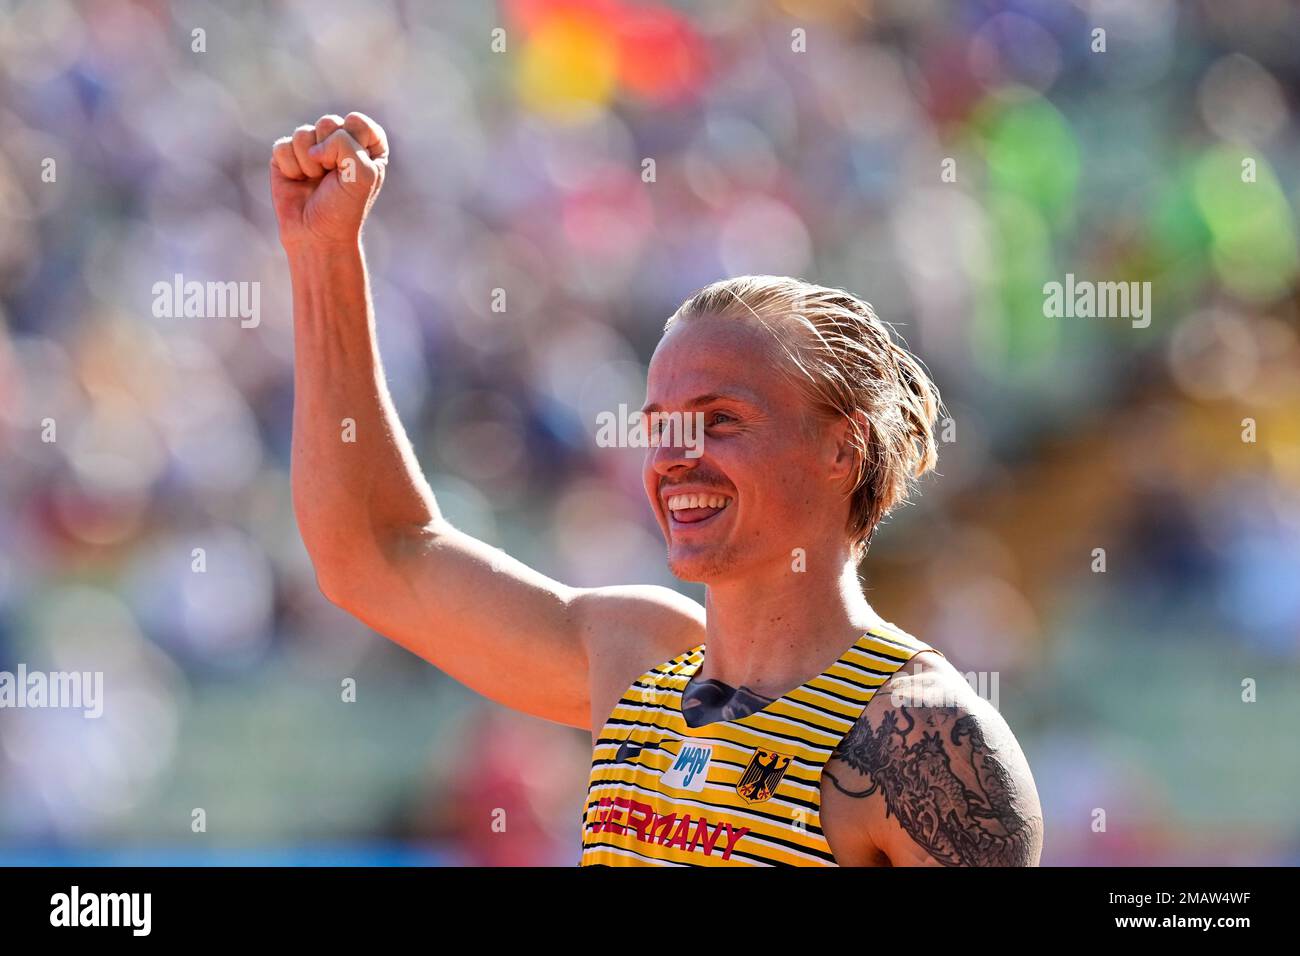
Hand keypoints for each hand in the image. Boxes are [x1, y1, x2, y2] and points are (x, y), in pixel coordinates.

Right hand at [270, 112, 387, 249]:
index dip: (354, 143)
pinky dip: (292, 167)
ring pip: (304, 133)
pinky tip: (298, 181)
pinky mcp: (287, 157)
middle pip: (329, 122)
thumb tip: (313, 146)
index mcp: (366, 147)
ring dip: (310, 163)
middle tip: (332, 176)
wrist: (317, 235)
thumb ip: (345, 144)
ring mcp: (311, 148)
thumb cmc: (344, 208)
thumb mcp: (362, 175)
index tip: (355, 167)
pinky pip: (284, 146)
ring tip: (315, 181)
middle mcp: (338, 143)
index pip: (358, 122)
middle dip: (329, 151)